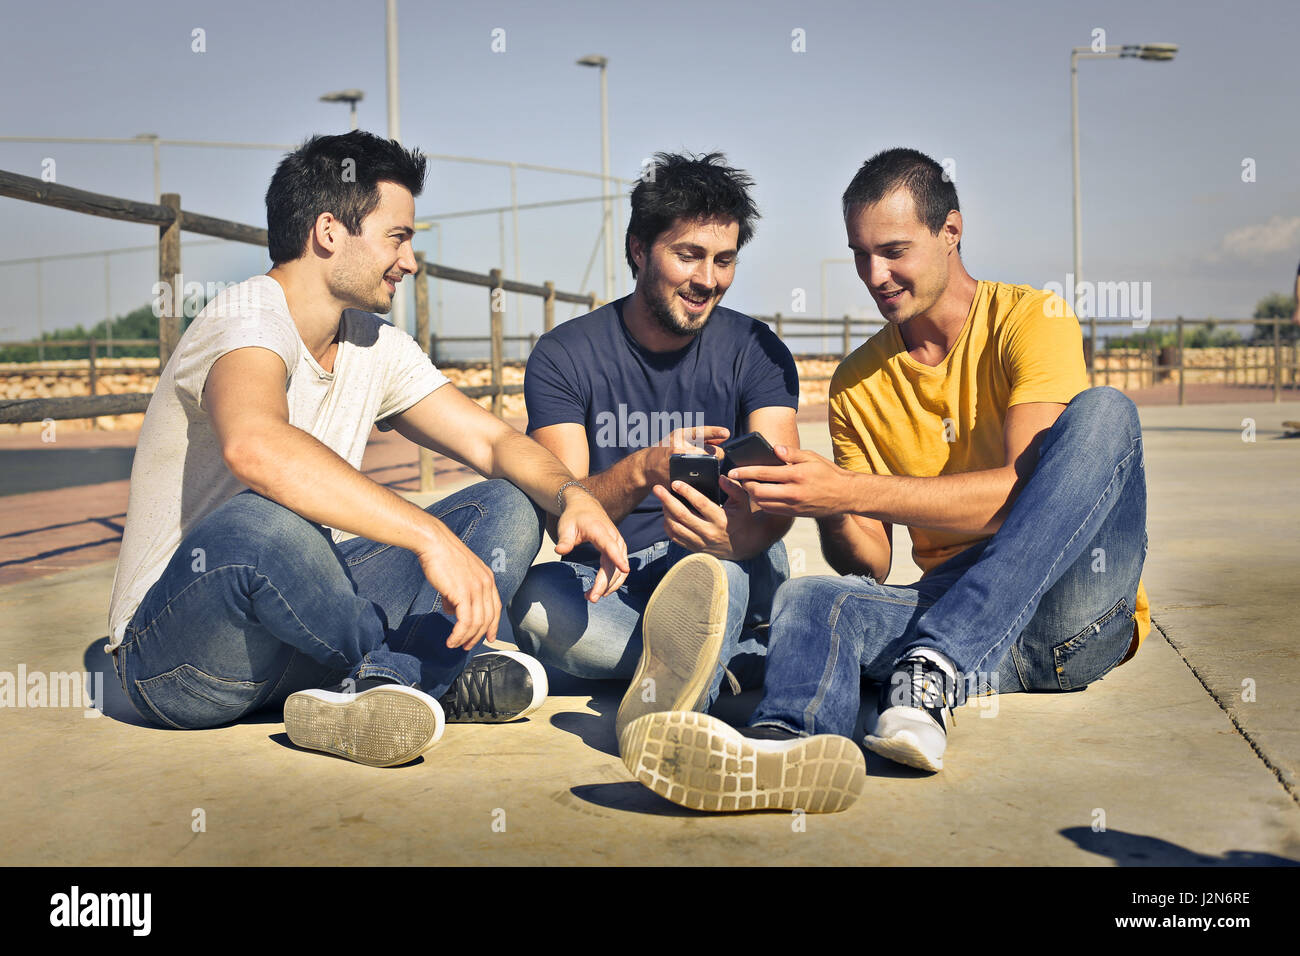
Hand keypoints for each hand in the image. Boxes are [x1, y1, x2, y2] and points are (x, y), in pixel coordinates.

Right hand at [414, 523, 501, 650]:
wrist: (434, 543)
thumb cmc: (442, 556)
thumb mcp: (457, 575)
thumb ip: (458, 593)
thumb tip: (452, 611)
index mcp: (487, 578)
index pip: (495, 607)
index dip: (493, 625)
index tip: (488, 637)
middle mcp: (486, 584)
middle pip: (488, 618)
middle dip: (478, 636)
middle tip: (467, 646)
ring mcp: (476, 589)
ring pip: (477, 623)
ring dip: (467, 638)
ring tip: (456, 645)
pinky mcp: (463, 593)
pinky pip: (465, 621)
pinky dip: (459, 634)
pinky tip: (452, 640)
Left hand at [554, 489, 630, 601]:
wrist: (584, 506)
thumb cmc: (574, 517)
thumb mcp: (566, 526)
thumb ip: (564, 539)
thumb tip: (559, 550)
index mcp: (601, 531)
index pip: (611, 546)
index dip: (618, 558)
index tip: (625, 569)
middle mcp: (614, 538)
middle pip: (615, 565)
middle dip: (605, 584)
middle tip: (591, 598)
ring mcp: (618, 545)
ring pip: (620, 570)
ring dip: (609, 586)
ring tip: (592, 596)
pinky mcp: (617, 551)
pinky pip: (619, 569)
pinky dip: (612, 581)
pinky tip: (600, 590)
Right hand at [643, 425, 729, 485]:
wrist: (646, 467)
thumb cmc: (667, 449)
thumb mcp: (679, 436)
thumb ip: (702, 436)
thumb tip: (724, 435)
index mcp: (679, 436)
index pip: (700, 432)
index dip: (715, 432)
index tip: (727, 433)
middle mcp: (679, 448)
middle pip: (711, 452)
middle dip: (716, 454)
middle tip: (711, 456)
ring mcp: (679, 464)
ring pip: (708, 465)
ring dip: (711, 466)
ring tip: (703, 465)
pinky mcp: (679, 478)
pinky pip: (701, 478)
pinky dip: (704, 477)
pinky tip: (698, 475)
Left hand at [652, 477, 748, 559]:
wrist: (743, 546)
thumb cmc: (741, 519)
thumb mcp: (742, 502)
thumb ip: (733, 488)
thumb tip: (720, 477)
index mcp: (721, 519)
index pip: (701, 503)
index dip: (687, 492)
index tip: (675, 483)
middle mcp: (709, 532)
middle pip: (682, 515)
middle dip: (667, 500)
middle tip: (657, 488)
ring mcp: (700, 542)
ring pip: (676, 527)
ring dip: (665, 512)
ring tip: (662, 500)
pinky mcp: (694, 548)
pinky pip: (675, 538)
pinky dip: (668, 526)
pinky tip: (666, 515)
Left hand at [726, 445, 854, 517]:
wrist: (844, 495)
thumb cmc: (827, 473)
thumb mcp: (812, 457)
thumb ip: (792, 453)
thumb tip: (775, 449)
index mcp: (796, 475)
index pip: (763, 474)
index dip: (745, 472)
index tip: (733, 471)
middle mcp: (793, 492)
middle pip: (758, 492)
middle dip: (745, 485)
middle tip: (740, 478)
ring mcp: (793, 505)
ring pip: (763, 503)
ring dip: (752, 495)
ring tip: (750, 485)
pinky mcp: (794, 513)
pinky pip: (771, 510)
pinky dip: (762, 502)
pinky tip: (761, 494)